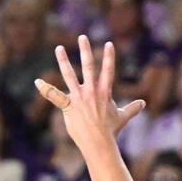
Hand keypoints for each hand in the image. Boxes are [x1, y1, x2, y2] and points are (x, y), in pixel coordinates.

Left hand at [34, 37, 146, 156]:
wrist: (100, 143)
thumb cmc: (111, 131)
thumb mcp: (123, 117)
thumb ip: (133, 109)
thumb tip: (143, 104)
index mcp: (104, 93)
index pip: (108, 71)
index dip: (109, 57)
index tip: (108, 44)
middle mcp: (91, 92)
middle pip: (88, 67)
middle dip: (85, 51)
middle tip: (82, 37)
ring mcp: (79, 98)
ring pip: (69, 75)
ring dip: (63, 61)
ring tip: (59, 48)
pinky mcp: (68, 107)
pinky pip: (54, 96)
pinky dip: (45, 89)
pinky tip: (37, 82)